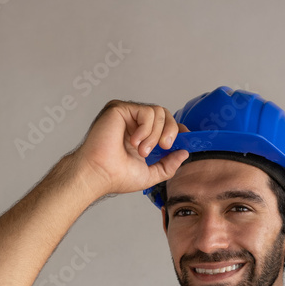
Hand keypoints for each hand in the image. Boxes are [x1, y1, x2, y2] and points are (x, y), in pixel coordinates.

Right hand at [71, 100, 189, 196]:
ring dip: (154, 135)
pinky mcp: (120, 109)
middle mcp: (134, 123)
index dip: (178, 130)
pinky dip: (146, 129)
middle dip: (170, 132)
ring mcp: (126, 115)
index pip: (165, 123)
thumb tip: (184, 153)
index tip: (184, 142)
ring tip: (141, 150)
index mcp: (141, 135)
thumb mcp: (150, 173)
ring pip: (158, 112)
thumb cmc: (116, 176)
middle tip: (164, 147)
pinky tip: (134, 142)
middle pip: (165, 114)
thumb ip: (168, 165)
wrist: (99, 175)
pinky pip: (147, 112)